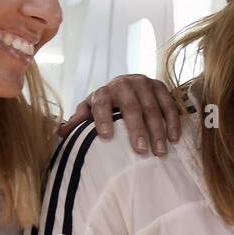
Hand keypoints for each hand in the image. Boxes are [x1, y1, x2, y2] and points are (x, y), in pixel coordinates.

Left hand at [58, 74, 181, 155]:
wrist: (126, 84)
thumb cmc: (106, 104)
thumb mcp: (90, 110)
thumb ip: (78, 121)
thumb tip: (60, 133)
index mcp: (103, 91)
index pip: (101, 103)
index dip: (102, 119)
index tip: (105, 137)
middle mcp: (123, 84)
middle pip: (131, 107)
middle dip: (137, 129)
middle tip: (141, 150)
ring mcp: (144, 83)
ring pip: (152, 108)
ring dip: (157, 130)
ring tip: (160, 151)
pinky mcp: (160, 86)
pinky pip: (169, 104)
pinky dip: (173, 122)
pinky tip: (174, 138)